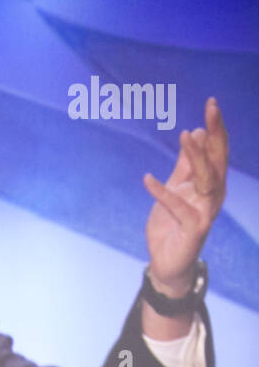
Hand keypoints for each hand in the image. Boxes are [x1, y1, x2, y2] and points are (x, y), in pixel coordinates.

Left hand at [144, 97, 227, 293]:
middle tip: (211, 108)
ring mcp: (205, 212)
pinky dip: (163, 193)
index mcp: (209, 184)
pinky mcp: (194, 229)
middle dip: (215, 134)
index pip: (216, 151)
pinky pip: (179, 207)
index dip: (216, 128)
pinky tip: (148, 178)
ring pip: (207, 180)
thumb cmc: (171, 225)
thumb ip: (184, 165)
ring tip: (185, 135)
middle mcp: (212, 196)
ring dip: (196, 157)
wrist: (166, 262)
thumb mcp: (175, 188)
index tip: (211, 103)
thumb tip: (195, 132)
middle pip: (218, 160)